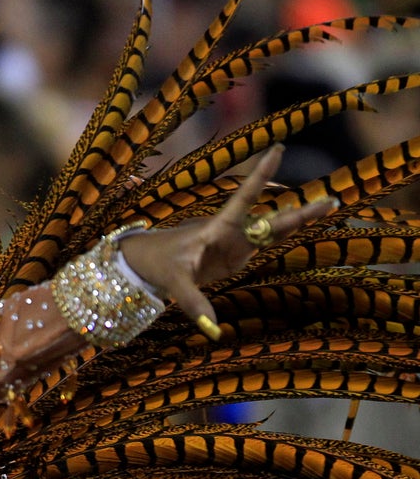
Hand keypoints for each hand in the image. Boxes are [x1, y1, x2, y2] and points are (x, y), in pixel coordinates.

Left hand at [118, 145, 337, 338]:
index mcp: (217, 228)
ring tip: (328, 206)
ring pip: (272, 231)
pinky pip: (263, 246)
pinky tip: (305, 225)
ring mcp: (234, 244)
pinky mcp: (235, 256)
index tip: (277, 150)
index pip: (243, 199)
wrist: (147, 262)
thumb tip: (213, 328)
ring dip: (299, 221)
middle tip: (332, 199)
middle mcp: (230, 232)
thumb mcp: (172, 282)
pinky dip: (285, 236)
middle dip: (300, 211)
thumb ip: (193, 302)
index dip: (260, 176)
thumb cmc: (157, 262)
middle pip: (270, 220)